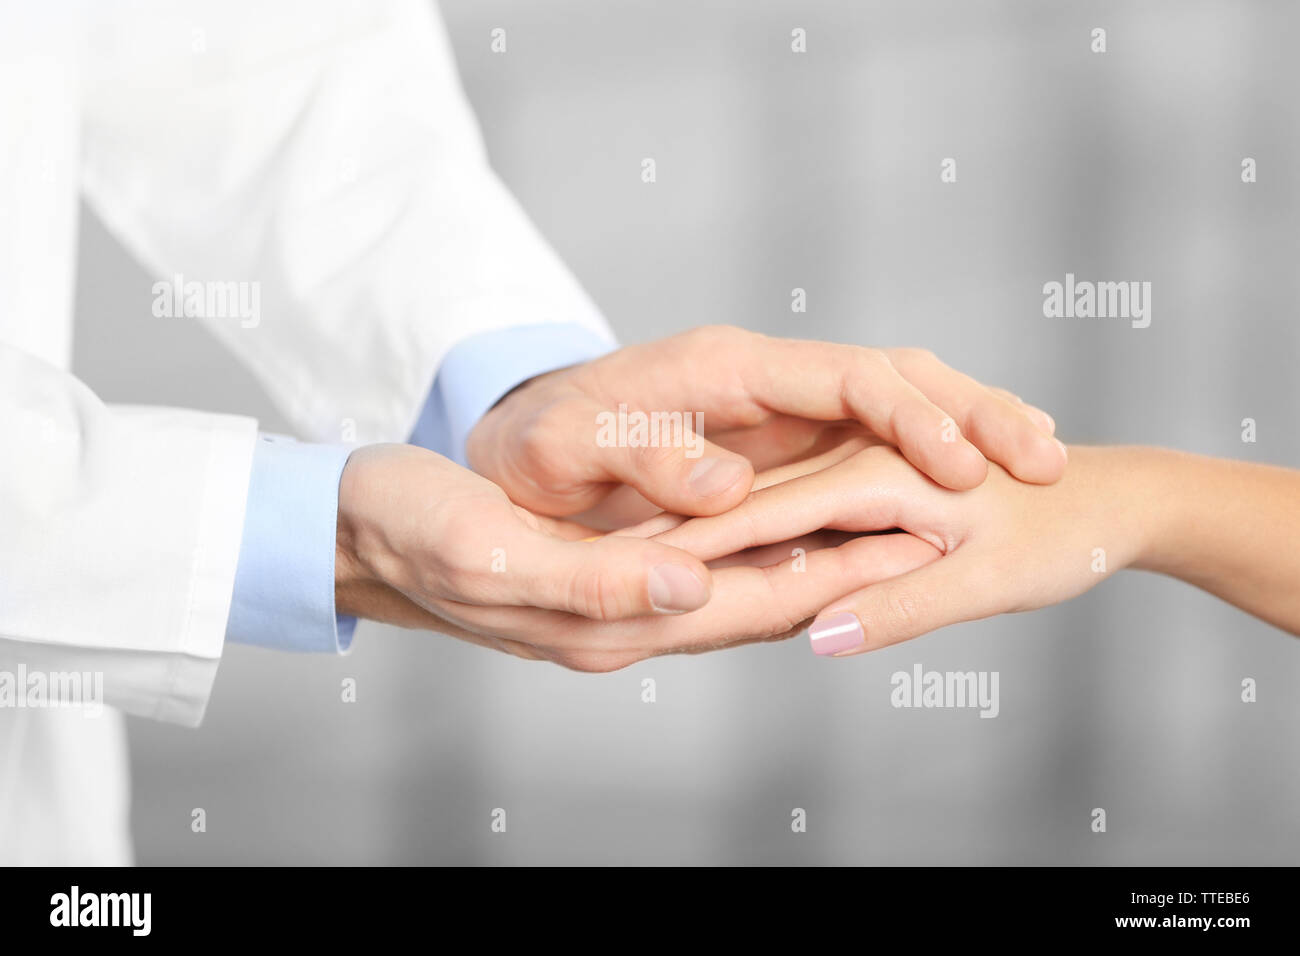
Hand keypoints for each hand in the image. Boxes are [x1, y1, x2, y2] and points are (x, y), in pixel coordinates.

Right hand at [333, 443, 940, 669]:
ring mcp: (629, 602)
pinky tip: (800, 524)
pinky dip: (767, 550)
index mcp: (616, 617)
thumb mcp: (493, 551)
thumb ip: (597, 579)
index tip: (932, 537)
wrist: (362, 532)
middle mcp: (638, 619)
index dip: (848, 570)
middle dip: (864, 567)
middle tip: (952, 526)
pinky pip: (712, 570)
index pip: (760, 597)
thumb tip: (693, 584)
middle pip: (777, 597)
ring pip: (752, 585)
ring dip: (826, 557)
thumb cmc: (417, 530)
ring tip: (903, 519)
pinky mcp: (616, 576)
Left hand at [466, 326, 1066, 526]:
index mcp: (725, 368)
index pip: (843, 375)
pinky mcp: (784, 440)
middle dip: (972, 413)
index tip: (966, 468)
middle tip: (1048, 459)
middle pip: (893, 377)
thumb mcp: (573, 447)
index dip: (909, 417)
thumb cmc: (539, 444)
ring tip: (1043, 457)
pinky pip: (875, 437)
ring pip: (897, 402)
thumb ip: (647, 457)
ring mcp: (781, 407)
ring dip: (969, 428)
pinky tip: (983, 470)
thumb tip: (728, 489)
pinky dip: (934, 447)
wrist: (522, 436)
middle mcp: (766, 377)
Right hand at [643, 441, 1158, 654]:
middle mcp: (860, 456)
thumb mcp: (983, 581)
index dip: (695, 542)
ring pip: (770, 489)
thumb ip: (897, 604)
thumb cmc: (1055, 537)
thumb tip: (821, 634)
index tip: (636, 566)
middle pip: (751, 492)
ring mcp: (860, 464)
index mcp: (875, 474)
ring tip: (656, 548)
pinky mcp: (866, 480)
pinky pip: (798, 495)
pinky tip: (733, 535)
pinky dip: (758, 516)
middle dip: (684, 522)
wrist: (1109, 498)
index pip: (760, 512)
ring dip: (715, 516)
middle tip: (614, 551)